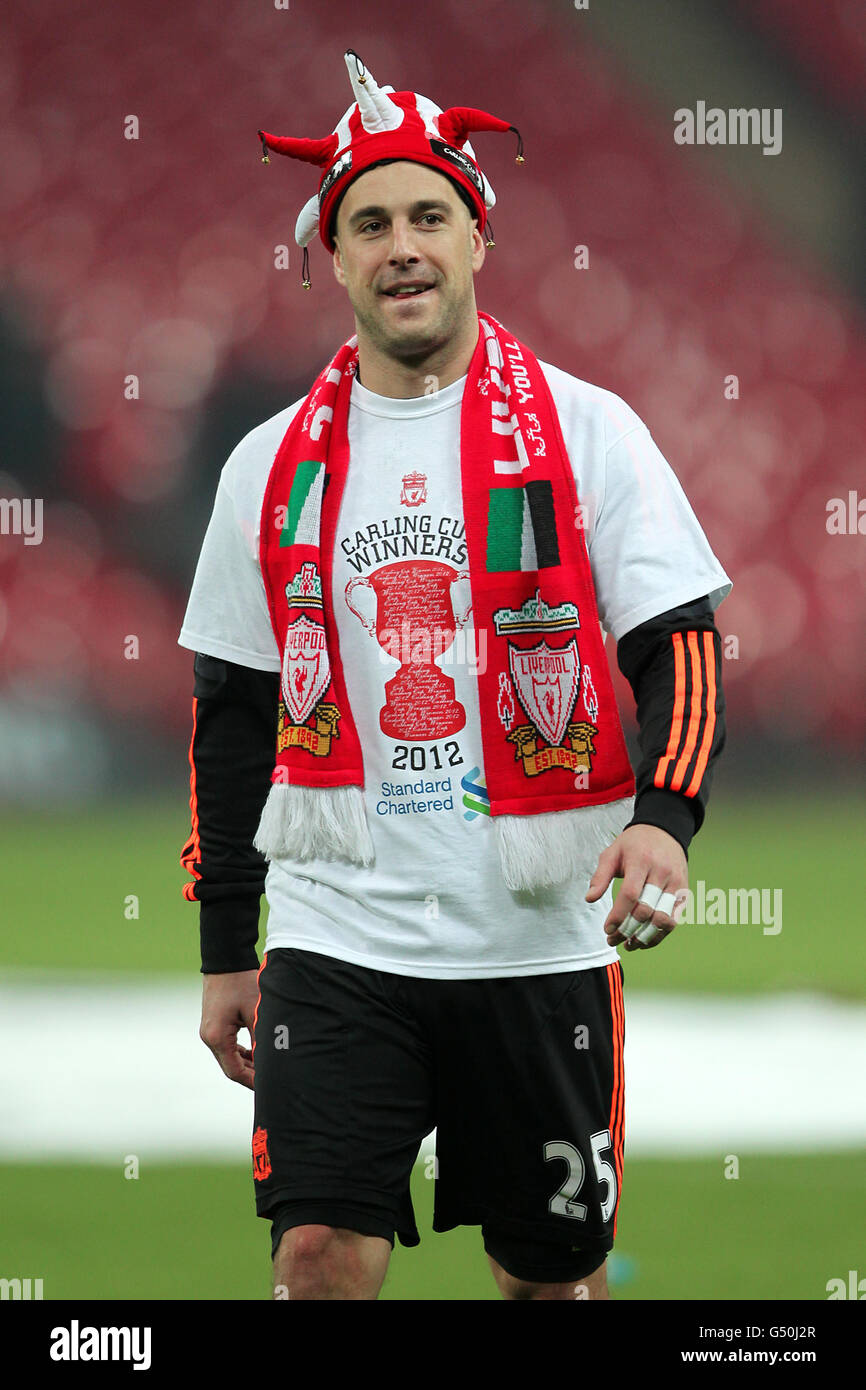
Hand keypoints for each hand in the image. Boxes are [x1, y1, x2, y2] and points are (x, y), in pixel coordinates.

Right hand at [199, 968, 260, 1088]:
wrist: (226, 958)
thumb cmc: (242, 982)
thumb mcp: (256, 1011)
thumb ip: (261, 1039)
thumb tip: (271, 1061)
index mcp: (217, 1037)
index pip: (234, 1072)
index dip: (252, 1081)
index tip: (269, 1087)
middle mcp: (208, 1037)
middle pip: (229, 1067)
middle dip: (250, 1075)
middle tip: (271, 1081)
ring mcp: (208, 1030)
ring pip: (228, 1057)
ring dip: (246, 1064)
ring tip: (266, 1069)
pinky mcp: (213, 1023)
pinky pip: (226, 1046)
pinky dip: (240, 1052)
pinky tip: (255, 1053)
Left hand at [585, 824, 686, 951]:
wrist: (665, 831)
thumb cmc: (633, 844)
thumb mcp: (612, 852)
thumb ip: (600, 876)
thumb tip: (589, 899)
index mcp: (641, 861)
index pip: (630, 894)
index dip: (618, 915)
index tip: (607, 929)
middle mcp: (662, 872)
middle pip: (646, 910)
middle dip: (627, 930)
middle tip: (612, 939)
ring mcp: (676, 883)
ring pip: (663, 919)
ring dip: (645, 937)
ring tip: (629, 945)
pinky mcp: (684, 892)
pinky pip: (674, 920)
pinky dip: (659, 935)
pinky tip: (644, 940)